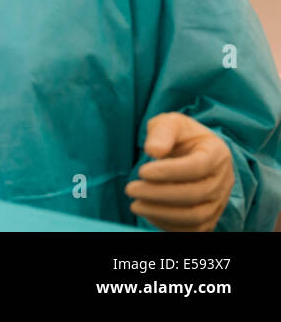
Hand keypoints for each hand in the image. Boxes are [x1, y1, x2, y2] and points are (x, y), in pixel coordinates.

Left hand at [124, 113, 234, 230]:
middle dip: (159, 194)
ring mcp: (219, 201)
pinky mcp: (210, 217)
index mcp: (217, 153)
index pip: (197, 167)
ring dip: (162, 213)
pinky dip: (170, 225)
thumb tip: (153, 151)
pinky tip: (148, 214)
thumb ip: (162, 132)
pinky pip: (194, 229)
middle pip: (195, 194)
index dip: (169, 172)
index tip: (141, 171)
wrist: (195, 151)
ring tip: (135, 205)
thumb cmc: (180, 136)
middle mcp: (223, 180)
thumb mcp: (170, 123)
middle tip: (130, 189)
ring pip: (196, 217)